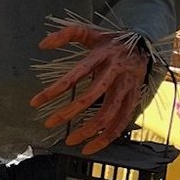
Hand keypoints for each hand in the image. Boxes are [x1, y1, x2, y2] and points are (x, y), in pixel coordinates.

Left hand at [31, 24, 148, 154]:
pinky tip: (91, 147)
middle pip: (91, 97)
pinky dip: (108, 138)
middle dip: (68, 112)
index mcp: (102, 57)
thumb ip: (66, 35)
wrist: (144, 44)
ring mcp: (127, 87)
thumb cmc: (111, 42)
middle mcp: (116, 73)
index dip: (54, 90)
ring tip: (70, 141)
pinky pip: (122, 122)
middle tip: (49, 123)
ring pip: (109, 114)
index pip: (75, 75)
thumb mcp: (90, 32)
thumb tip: (41, 44)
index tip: (35, 103)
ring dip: (89, 130)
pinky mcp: (135, 99)